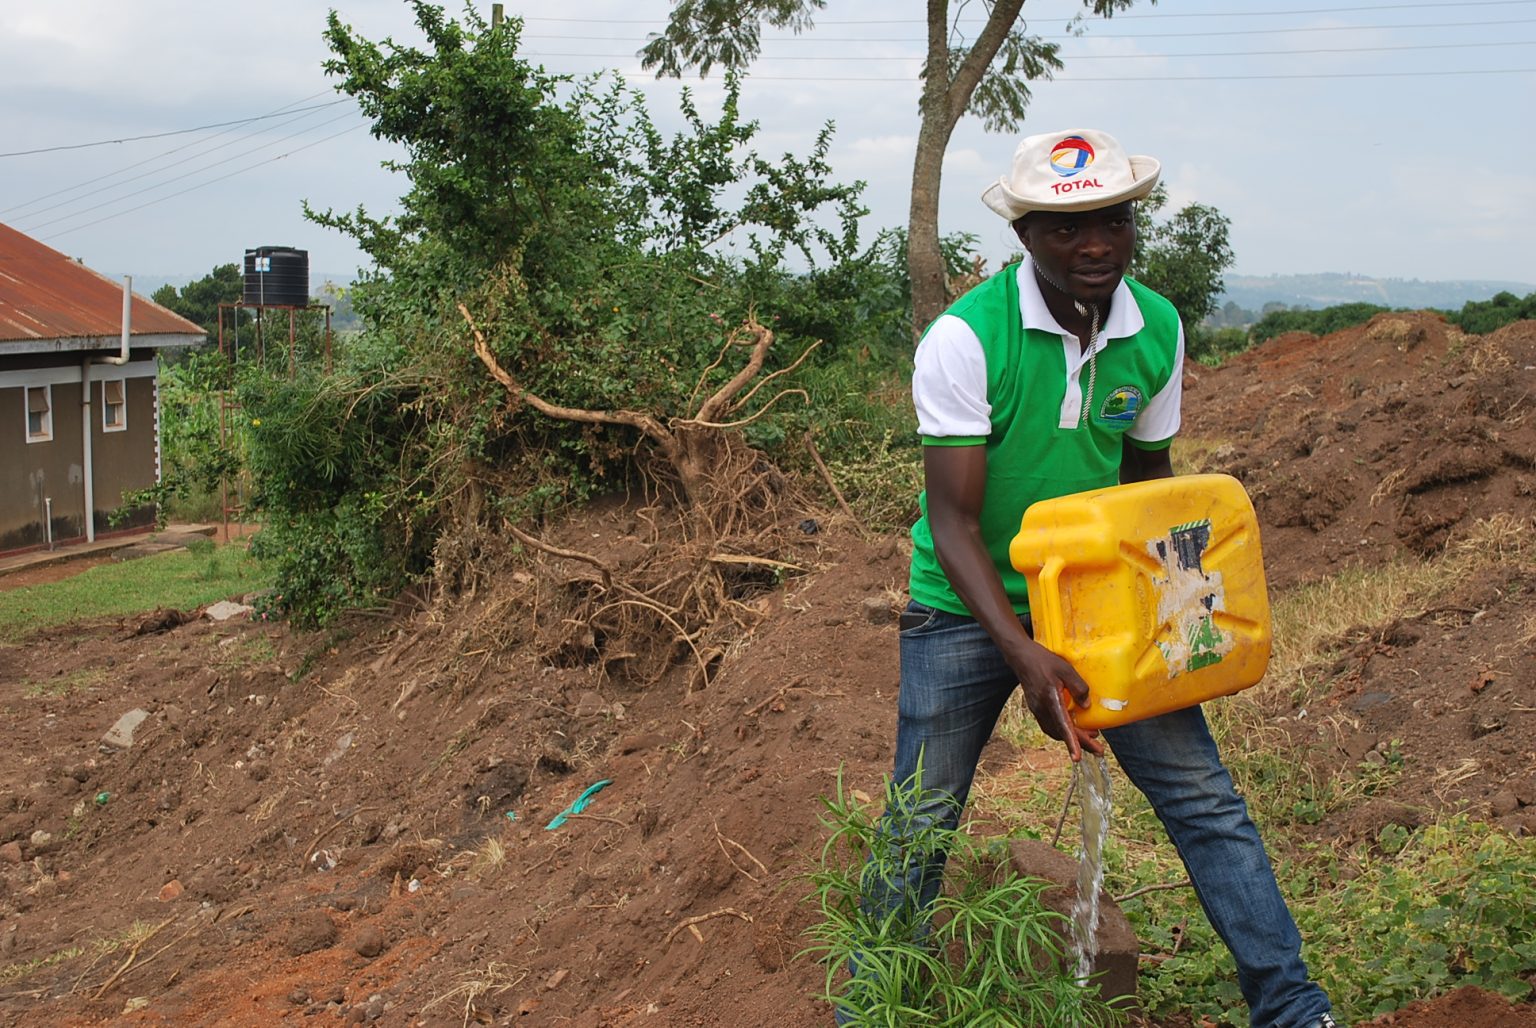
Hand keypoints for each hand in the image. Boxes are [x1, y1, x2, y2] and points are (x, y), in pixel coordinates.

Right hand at [1006, 638, 1103, 760]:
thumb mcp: (1065, 669)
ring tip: (1090, 737)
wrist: (1021, 657)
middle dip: (1080, 743)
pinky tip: (1073, 726)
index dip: (1072, 743)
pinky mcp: (1036, 708)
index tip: (1077, 758)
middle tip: (1099, 750)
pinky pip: (1051, 725)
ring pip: (1055, 731)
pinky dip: (1063, 730)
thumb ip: (1078, 687)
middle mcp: (1042, 709)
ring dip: (1072, 737)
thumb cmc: (1043, 660)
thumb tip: (1086, 706)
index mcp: (1050, 700)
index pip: (1062, 726)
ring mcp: (1037, 710)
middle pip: (1061, 733)